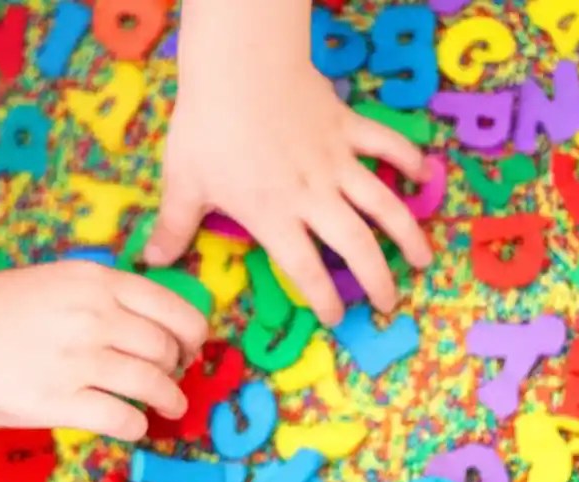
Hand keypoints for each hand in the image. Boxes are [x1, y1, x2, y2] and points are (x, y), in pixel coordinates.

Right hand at [0, 262, 208, 439]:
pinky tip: (134, 426)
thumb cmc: (0, 308)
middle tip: (173, 378)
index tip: (190, 347)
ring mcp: (79, 359)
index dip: (192, 333)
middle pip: (167, 348)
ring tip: (170, 407)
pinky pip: (121, 418)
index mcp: (97, 281)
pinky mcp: (59, 400)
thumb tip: (156, 330)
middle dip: (179, 368)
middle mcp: (95, 316)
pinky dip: (137, 426)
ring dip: (170, 400)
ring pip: (153, 384)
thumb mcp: (62, 282)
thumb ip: (105, 299)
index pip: (173, 307)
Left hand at [145, 0, 431, 325]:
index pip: (305, 269)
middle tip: (388, 303)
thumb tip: (153, 262)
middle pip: (356, 246)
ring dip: (408, 234)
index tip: (335, 317)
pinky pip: (387, 145)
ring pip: (383, 205)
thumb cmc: (208, 127)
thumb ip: (174, 225)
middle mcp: (314, 196)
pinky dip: (408, 159)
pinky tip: (425, 175)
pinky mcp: (348, 128)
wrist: (240, 67)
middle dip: (378, 279)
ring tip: (426, 260)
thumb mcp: (184, 181)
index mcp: (274, 215)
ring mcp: (337, 162)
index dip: (323, 298)